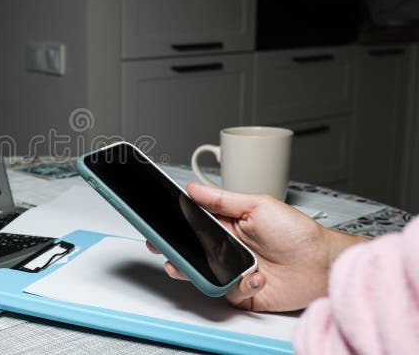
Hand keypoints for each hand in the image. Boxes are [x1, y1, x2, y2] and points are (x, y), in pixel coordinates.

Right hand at [147, 183, 367, 311]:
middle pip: (192, 251)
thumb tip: (193, 188)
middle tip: (163, 249)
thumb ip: (221, 199)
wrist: (323, 264)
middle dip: (175, 251)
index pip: (193, 224)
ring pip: (203, 274)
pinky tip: (256, 276)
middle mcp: (227, 249)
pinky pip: (228, 292)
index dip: (174, 225)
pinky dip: (241, 285)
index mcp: (227, 226)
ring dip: (196, 271)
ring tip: (188, 267)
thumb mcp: (258, 204)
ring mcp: (234, 271)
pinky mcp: (243, 293)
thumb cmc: (297, 232)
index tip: (158, 223)